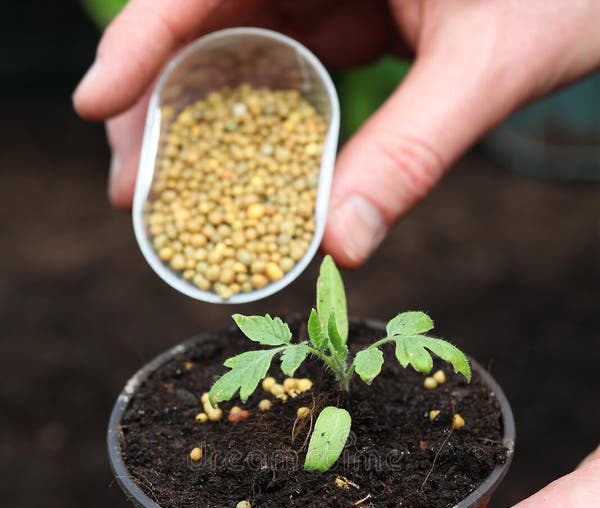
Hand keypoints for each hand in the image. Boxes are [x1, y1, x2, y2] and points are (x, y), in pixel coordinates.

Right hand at [73, 0, 599, 265]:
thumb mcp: (490, 65)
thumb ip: (413, 152)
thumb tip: (342, 250)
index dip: (142, 40)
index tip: (94, 104)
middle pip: (207, 19)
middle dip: (161, 103)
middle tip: (134, 190)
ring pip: (241, 47)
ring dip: (202, 123)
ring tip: (173, 197)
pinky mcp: (358, 11)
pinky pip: (293, 67)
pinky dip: (264, 124)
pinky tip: (244, 176)